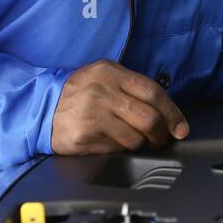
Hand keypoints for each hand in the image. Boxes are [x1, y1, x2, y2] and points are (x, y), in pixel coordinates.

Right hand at [50, 59, 189, 154]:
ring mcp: (92, 115)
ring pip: (135, 138)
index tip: (181, 127)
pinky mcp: (84, 137)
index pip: (153, 92)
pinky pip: (116, 150)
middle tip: (162, 139)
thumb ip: (130, 86)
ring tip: (133, 139)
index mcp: (110, 72)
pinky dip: (120, 149)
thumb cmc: (78, 92)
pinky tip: (112, 142)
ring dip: (140, 143)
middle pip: (148, 118)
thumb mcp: (102, 76)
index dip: (172, 113)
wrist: (41, 106)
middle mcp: (102, 92)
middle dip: (161, 133)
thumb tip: (165, 109)